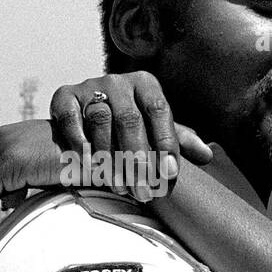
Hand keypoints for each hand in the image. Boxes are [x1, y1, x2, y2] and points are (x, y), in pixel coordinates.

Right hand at [49, 71, 212, 173]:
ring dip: (110, 157)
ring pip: (101, 121)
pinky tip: (90, 165)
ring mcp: (89, 86)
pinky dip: (80, 141)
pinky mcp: (63, 95)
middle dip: (138, 159)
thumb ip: (177, 140)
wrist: (82, 116)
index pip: (160, 111)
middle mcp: (118, 80)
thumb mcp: (152, 129)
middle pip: (130, 119)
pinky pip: (71, 117)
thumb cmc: (126, 126)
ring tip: (121, 187)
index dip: (165, 143)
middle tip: (145, 191)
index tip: (168, 174)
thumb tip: (208, 155)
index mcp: (145, 83)